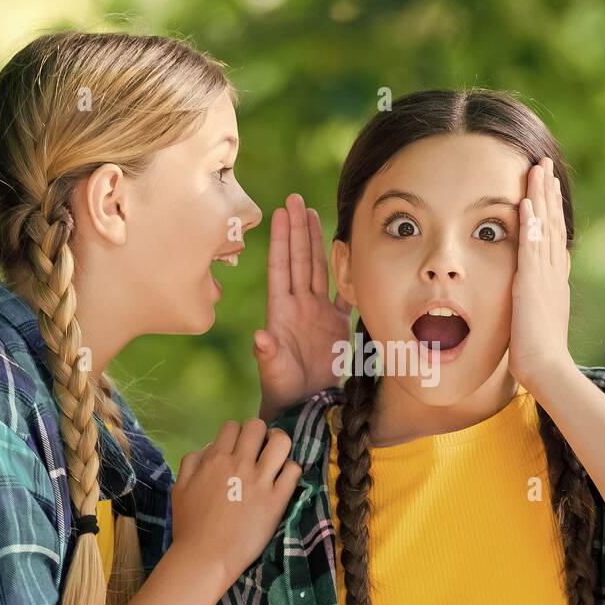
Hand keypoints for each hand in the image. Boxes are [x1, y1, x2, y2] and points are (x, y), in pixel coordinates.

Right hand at [170, 418, 302, 593]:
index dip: (237, 433)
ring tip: (276, 457)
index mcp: (214, 460)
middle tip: (260, 449)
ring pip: (281, 441)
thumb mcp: (179, 488)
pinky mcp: (277, 500)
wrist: (205, 557)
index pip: (232, 426)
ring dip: (279, 444)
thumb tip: (208, 448)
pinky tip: (284, 479)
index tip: (240, 446)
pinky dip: (291, 470)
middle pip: (257, 426)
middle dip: (260, 433)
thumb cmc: (189, 526)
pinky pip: (293, 471)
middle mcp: (239, 464)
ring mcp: (260, 481)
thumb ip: (191, 463)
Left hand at [254, 194, 352, 421]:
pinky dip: (344, 270)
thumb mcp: (273, 371)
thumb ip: (267, 353)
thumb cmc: (283, 390)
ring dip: (314, 241)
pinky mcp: (335, 324)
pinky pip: (341, 290)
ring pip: (316, 268)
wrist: (303, 405)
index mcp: (281, 311)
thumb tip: (259, 337)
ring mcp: (316, 312)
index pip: (281, 267)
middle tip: (295, 198)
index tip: (280, 212)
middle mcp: (298, 305)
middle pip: (298, 259)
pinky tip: (345, 249)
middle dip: (297, 228)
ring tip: (312, 212)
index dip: (280, 239)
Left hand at [510, 158, 574, 395]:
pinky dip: (530, 222)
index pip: (553, 236)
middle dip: (547, 193)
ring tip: (537, 169)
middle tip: (544, 165)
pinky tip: (526, 202)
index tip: (547, 188)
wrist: (547, 368)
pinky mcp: (532, 283)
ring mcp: (545, 276)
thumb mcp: (536, 321)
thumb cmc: (537, 354)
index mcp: (553, 280)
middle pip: (552, 223)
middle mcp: (553, 272)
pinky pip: (531, 246)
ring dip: (540, 197)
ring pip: (544, 227)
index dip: (551, 210)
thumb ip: (532, 304)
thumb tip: (525, 300)